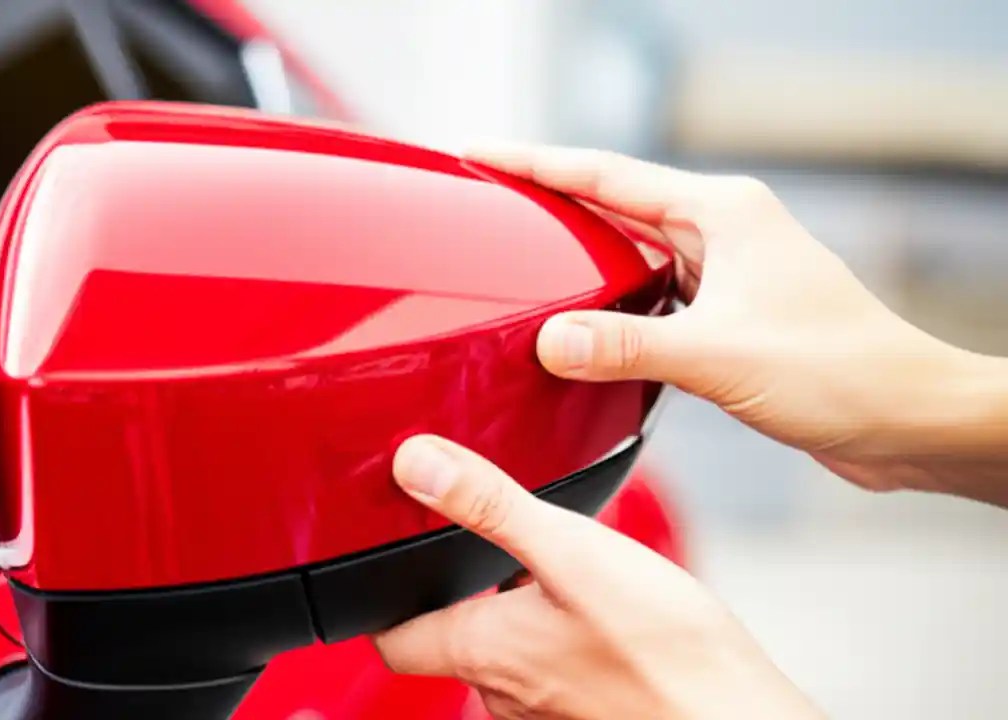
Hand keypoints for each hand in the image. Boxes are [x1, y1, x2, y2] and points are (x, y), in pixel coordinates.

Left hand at [373, 435, 823, 719]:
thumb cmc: (668, 655)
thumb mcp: (573, 553)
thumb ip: (491, 507)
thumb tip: (416, 465)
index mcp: (482, 650)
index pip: (393, 637)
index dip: (381, 598)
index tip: (384, 561)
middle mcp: (504, 691)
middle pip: (449, 638)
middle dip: (459, 588)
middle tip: (478, 542)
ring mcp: (547, 709)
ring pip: (504, 652)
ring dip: (512, 608)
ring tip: (544, 564)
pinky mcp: (589, 710)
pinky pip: (551, 666)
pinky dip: (557, 631)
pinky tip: (596, 607)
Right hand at [470, 145, 1007, 504]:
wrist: (905, 417)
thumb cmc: (839, 371)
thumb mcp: (719, 355)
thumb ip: (628, 346)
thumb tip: (551, 341)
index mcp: (722, 214)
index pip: (604, 175)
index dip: (534, 164)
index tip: (480, 156)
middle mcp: (724, 232)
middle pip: (614, 205)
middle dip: (550, 203)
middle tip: (488, 204)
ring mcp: (728, 273)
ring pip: (634, 253)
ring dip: (582, 256)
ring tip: (524, 257)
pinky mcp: (730, 315)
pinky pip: (653, 295)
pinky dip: (613, 303)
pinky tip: (586, 322)